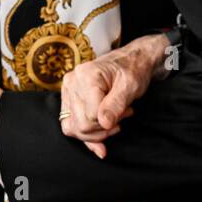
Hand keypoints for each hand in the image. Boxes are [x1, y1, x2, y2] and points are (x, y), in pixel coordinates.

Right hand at [59, 33, 168, 158]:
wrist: (131, 60)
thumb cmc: (133, 69)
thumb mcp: (130, 86)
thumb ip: (116, 105)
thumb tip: (104, 124)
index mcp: (86, 76)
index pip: (91, 116)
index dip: (110, 122)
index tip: (126, 113)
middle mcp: (72, 82)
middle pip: (80, 124)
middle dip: (104, 129)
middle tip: (121, 117)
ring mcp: (68, 90)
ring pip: (73, 128)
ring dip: (95, 133)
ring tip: (112, 120)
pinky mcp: (69, 98)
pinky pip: (70, 124)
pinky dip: (86, 135)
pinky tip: (99, 141)